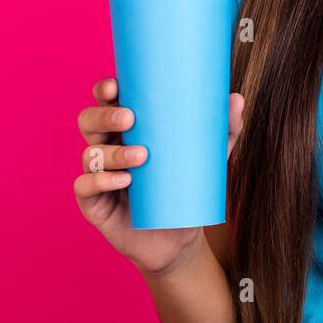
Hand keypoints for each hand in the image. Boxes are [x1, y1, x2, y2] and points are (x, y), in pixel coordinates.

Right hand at [73, 77, 245, 276]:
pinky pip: (85, 187)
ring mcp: (98, 175)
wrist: (179, 237)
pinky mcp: (95, 204)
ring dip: (112, 151)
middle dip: (104, 115)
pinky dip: (101, 180)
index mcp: (128, 128)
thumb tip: (237, 98)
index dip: (105, 89)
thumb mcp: (210, 157)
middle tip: (131, 118)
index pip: (107, 101)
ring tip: (141, 156)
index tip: (117, 85)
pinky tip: (123, 179)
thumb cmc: (187, 187)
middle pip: (89, 120)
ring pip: (91, 154)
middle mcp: (108, 146)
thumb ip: (224, 129)